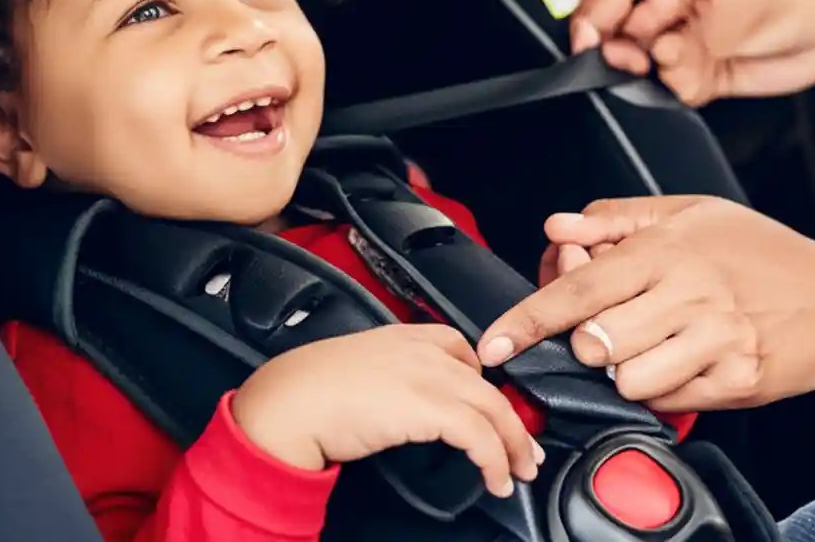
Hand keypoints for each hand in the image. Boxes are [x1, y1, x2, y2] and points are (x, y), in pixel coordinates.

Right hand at [232, 325, 543, 497]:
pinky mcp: (429, 406)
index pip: (461, 347)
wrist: (288, 403)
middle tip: (526, 451)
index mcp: (403, 336)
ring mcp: (429, 375)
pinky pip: (478, 434)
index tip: (489, 409)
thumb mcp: (353, 372)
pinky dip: (494, 459)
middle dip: (513, 423)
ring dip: (512, 446)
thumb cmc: (305, 393)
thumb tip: (396, 410)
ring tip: (518, 472)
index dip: (482, 380)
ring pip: (492, 409)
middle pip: (488, 385)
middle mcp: (423, 350)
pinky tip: (495, 479)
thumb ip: (384, 380)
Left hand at [481, 197, 814, 410]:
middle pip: (595, 341)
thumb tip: (558, 227)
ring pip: (627, 378)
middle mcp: (690, 294)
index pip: (578, 289)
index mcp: (669, 250)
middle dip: (590, 343)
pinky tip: (688, 360)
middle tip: (618, 326)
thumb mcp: (692, 215)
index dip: (526, 320)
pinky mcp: (735, 382)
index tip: (493, 344)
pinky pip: (667, 401)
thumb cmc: (764, 254)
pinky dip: (663, 388)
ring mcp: (714, 341)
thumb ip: (617, 219)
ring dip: (628, 369)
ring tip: (660, 344)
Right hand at [570, 0, 814, 105]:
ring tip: (686, 60)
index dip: (596, 18)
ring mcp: (677, 43)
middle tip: (637, 59)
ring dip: (655, 71)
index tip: (594, 41)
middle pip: (609, 34)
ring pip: (635, 67)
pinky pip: (669, 90)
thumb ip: (680, 12)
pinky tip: (707, 75)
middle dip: (616, 49)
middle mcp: (663, 10)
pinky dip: (683, 88)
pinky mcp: (693, 75)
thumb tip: (652, 43)